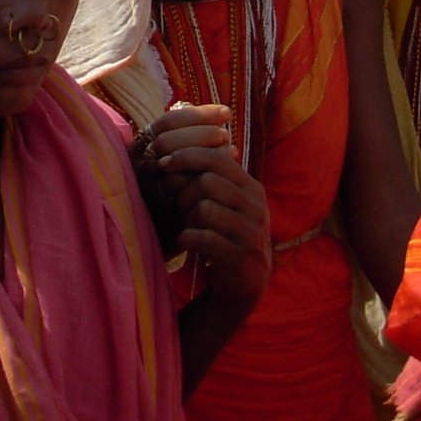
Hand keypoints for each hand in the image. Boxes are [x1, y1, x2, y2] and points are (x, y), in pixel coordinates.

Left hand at [141, 104, 270, 312]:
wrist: (240, 287)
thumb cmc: (221, 238)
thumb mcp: (222, 203)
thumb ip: (211, 175)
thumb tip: (188, 133)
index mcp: (252, 189)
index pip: (218, 158)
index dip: (186, 157)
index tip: (163, 165)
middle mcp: (257, 208)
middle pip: (208, 181)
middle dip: (184, 192)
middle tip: (178, 206)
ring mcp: (253, 234)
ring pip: (204, 208)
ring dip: (186, 217)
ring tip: (188, 226)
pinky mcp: (242, 260)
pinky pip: (203, 238)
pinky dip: (188, 239)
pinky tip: (188, 243)